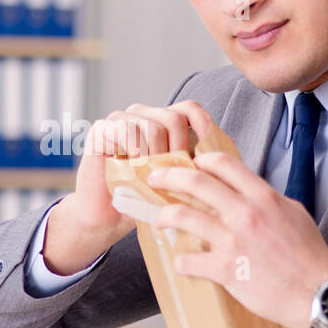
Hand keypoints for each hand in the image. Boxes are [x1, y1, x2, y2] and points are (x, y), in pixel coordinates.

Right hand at [41, 100, 216, 275]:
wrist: (108, 217)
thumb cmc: (144, 200)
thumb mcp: (177, 181)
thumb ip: (197, 163)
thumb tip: (226, 151)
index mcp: (162, 122)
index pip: (190, 109)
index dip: (203, 126)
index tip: (205, 157)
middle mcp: (143, 115)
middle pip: (174, 118)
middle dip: (178, 152)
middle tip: (171, 177)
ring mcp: (121, 119)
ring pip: (154, 128)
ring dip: (155, 159)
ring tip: (149, 178)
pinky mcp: (102, 128)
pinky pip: (128, 132)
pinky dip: (134, 155)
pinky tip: (131, 170)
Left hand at [145, 150, 327, 327]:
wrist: (320, 293)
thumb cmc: (309, 257)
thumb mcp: (293, 213)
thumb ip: (267, 199)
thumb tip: (248, 192)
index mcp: (262, 197)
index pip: (222, 163)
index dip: (200, 161)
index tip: (190, 165)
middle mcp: (245, 213)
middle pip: (195, 182)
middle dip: (168, 176)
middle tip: (156, 178)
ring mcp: (233, 241)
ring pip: (183, 216)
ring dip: (164, 216)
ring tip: (159, 219)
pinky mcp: (226, 270)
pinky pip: (189, 261)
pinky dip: (181, 261)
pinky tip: (181, 263)